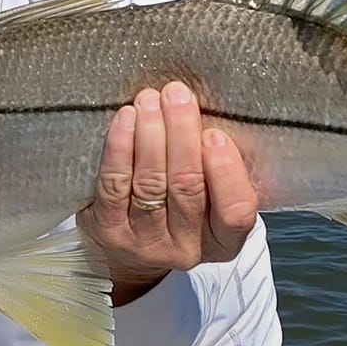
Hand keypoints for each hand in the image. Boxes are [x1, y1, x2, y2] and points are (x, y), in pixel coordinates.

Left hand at [79, 81, 258, 305]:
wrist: (133, 250)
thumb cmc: (182, 209)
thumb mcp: (212, 199)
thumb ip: (217, 168)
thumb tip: (208, 111)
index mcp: (223, 241)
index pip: (235, 211)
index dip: (225, 171)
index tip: (213, 134)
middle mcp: (187, 248)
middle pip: (187, 187)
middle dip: (181, 134)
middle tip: (177, 95)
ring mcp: (145, 242)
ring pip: (150, 182)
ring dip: (150, 134)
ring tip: (149, 100)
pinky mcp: (110, 230)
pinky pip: (115, 184)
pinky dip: (120, 147)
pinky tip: (126, 119)